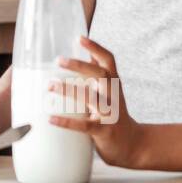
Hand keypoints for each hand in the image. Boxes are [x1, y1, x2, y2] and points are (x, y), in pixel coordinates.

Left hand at [46, 35, 143, 167]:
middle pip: (101, 75)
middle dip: (80, 66)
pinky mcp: (104, 131)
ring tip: (49, 86)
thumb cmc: (114, 114)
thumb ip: (98, 75)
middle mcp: (113, 96)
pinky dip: (66, 122)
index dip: (96, 48)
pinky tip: (51, 119)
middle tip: (59, 60)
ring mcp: (110, 113)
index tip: (80, 38)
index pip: (108, 61)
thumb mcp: (109, 91)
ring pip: (91, 98)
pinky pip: (84, 125)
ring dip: (69, 90)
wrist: (132, 144)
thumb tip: (85, 52)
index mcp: (113, 84)